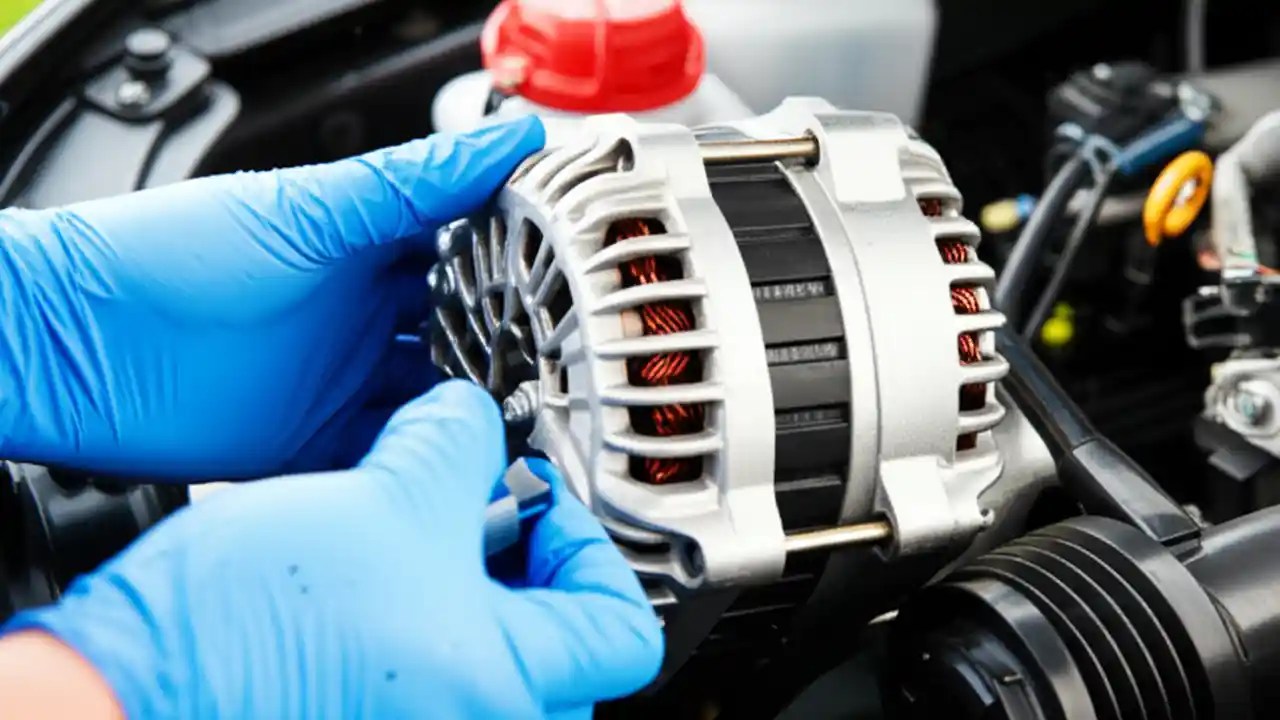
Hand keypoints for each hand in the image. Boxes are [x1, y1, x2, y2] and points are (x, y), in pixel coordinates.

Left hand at [0, 118, 544, 478]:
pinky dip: (432, 459)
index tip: (573, 275)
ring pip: (438, 396)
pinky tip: (467, 461)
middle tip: (565, 361)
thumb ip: (416, 181)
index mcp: (366, 248)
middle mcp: (362, 315)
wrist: (74, 345)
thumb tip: (511, 137)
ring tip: (531, 414)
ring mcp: (343, 381)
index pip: (465, 250)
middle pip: (463, 332)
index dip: (520, 262)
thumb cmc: (171, 258)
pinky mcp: (318, 443)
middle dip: (513, 345)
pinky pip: (395, 453)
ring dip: (480, 406)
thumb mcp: (314, 210)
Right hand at [2, 381, 663, 717]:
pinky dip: (418, 624)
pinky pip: (426, 682)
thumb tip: (476, 421)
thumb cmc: (240, 635)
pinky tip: (366, 573)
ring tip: (407, 532)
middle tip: (479, 510)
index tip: (543, 500)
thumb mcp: (383, 499)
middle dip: (525, 565)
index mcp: (505, 693)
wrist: (118, 696)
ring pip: (488, 662)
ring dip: (464, 588)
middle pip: (561, 649)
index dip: (592, 546)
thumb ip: (458, 444)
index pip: (620, 628)